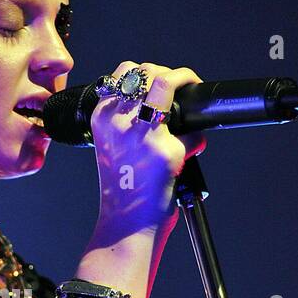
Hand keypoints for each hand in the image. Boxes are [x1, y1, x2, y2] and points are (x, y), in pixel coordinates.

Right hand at [90, 61, 206, 241]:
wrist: (126, 227)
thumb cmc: (123, 189)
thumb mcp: (114, 147)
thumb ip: (130, 122)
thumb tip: (163, 102)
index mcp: (102, 118)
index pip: (124, 72)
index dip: (150, 70)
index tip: (165, 80)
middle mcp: (117, 121)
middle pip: (148, 72)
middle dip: (172, 75)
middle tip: (184, 89)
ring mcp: (141, 135)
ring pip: (166, 85)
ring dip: (185, 90)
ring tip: (189, 116)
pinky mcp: (165, 152)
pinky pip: (192, 135)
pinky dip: (195, 144)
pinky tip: (187, 157)